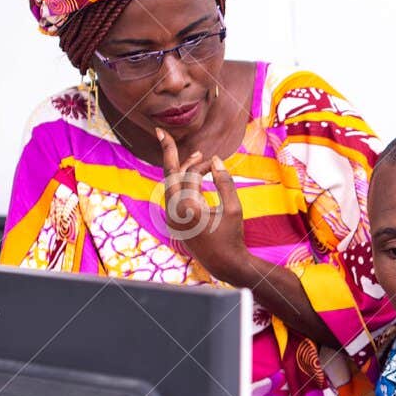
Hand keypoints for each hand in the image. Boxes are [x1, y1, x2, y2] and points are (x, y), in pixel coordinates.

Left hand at [156, 128, 249, 281]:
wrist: (224, 264)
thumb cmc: (232, 237)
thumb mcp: (234, 208)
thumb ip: (225, 182)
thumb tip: (215, 160)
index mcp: (187, 208)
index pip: (190, 175)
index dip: (203, 164)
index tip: (216, 160)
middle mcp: (174, 212)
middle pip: (168, 175)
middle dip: (169, 154)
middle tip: (161, 132)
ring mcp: (172, 218)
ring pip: (170, 185)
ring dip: (179, 169)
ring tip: (194, 157)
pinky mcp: (174, 222)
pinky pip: (174, 196)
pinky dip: (181, 183)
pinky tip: (192, 176)